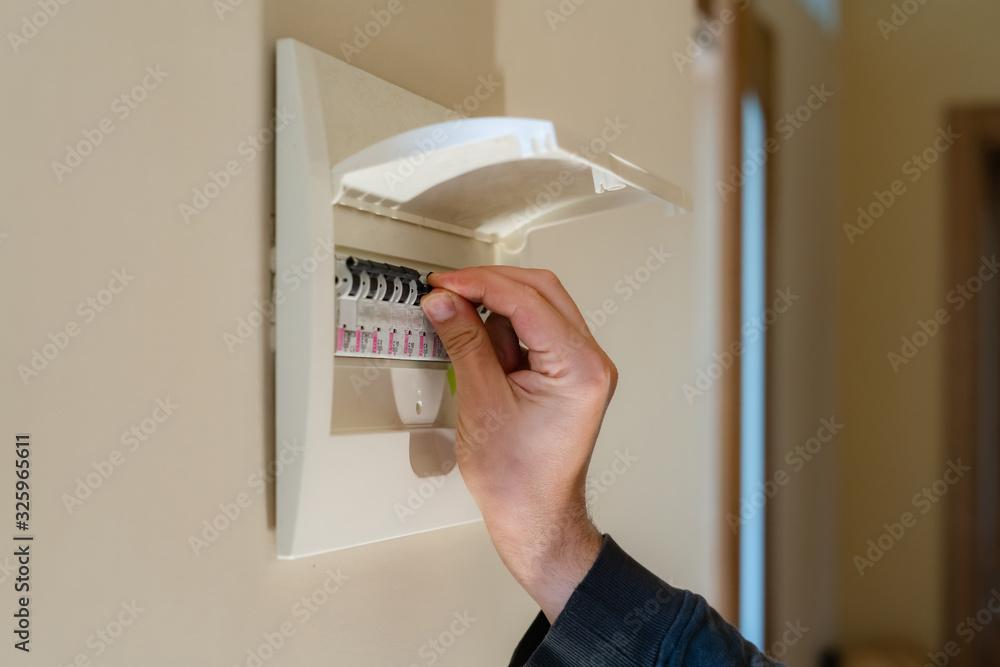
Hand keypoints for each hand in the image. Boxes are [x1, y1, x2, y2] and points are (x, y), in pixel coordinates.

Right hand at [420, 267, 617, 621]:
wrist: (534, 518)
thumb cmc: (518, 480)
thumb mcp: (481, 401)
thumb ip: (464, 342)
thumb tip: (445, 302)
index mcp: (579, 368)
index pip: (527, 300)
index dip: (479, 284)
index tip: (444, 284)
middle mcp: (590, 363)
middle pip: (540, 292)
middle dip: (490, 287)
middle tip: (447, 292)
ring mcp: (581, 368)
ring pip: (538, 308)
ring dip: (495, 310)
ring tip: (460, 331)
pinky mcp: (567, 376)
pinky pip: (536, 334)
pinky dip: (504, 331)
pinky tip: (478, 346)